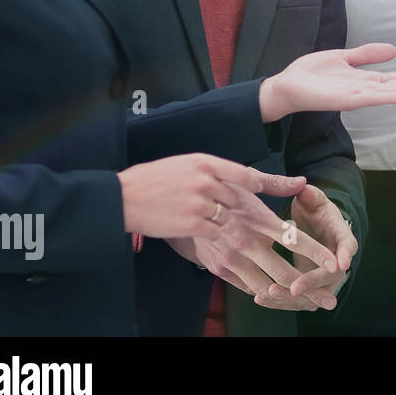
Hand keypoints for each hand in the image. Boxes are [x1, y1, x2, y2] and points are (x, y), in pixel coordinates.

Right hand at [119, 154, 305, 239]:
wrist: (123, 198)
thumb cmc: (151, 179)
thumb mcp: (182, 164)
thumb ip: (209, 169)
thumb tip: (235, 177)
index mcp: (204, 162)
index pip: (245, 173)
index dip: (260, 183)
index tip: (272, 187)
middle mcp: (207, 181)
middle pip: (236, 198)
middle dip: (229, 205)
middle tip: (210, 207)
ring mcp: (201, 203)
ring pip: (227, 216)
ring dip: (217, 219)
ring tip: (192, 214)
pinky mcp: (194, 224)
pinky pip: (215, 231)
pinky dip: (207, 232)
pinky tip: (190, 226)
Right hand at [165, 181, 344, 310]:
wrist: (180, 210)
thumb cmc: (221, 194)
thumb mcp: (246, 182)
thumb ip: (277, 184)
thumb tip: (304, 182)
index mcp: (258, 220)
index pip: (294, 239)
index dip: (316, 253)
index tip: (335, 264)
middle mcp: (247, 243)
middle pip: (284, 273)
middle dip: (310, 289)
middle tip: (330, 300)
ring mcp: (232, 260)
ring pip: (267, 287)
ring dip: (290, 297)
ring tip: (312, 304)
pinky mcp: (221, 270)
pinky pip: (248, 288)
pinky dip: (266, 294)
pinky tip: (282, 298)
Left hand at [258, 42, 395, 122]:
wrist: (286, 85)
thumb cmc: (311, 74)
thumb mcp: (344, 57)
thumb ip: (368, 54)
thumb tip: (395, 49)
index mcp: (367, 80)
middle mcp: (367, 90)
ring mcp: (357, 96)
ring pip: (392, 92)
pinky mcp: (344, 100)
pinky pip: (370, 98)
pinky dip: (389, 97)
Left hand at [258, 184, 357, 310]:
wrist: (313, 228)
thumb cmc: (314, 211)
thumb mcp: (314, 200)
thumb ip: (311, 196)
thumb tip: (304, 188)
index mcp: (342, 236)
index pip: (347, 247)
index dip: (344, 255)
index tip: (342, 265)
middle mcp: (337, 262)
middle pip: (331, 278)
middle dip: (313, 284)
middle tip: (295, 288)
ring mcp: (324, 279)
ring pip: (313, 295)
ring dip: (292, 298)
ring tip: (270, 293)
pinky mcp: (309, 289)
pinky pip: (297, 300)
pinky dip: (280, 301)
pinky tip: (260, 298)